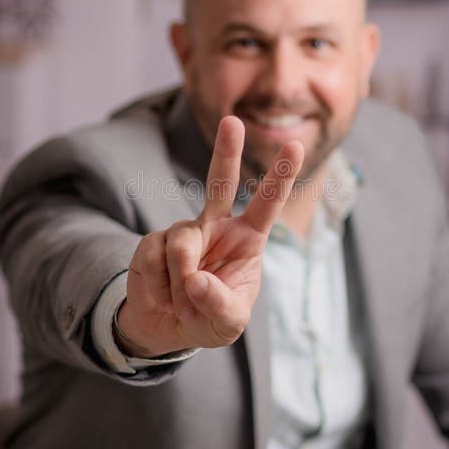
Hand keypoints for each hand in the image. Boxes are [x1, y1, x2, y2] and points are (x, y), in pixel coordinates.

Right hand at [117, 115, 303, 356]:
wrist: (166, 327)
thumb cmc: (209, 317)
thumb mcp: (228, 323)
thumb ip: (220, 304)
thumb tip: (196, 279)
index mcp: (247, 240)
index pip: (267, 204)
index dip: (281, 176)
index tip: (295, 146)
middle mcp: (216, 226)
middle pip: (220, 183)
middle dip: (227, 151)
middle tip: (232, 121)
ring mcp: (184, 231)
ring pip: (183, 245)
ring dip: (182, 284)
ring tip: (183, 301)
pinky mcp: (153, 242)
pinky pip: (155, 259)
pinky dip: (160, 287)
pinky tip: (163, 294)